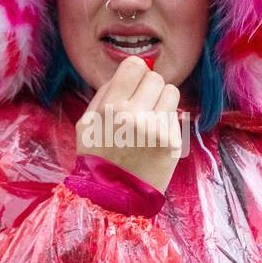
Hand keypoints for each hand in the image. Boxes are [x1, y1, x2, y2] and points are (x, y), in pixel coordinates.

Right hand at [76, 55, 182, 193]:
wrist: (114, 197)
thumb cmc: (98, 157)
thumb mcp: (87, 123)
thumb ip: (106, 92)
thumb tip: (131, 70)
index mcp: (111, 108)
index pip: (135, 65)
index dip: (135, 72)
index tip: (133, 83)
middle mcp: (136, 116)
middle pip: (155, 78)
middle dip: (148, 89)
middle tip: (140, 107)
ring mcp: (156, 130)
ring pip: (171, 92)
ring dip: (161, 102)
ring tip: (149, 120)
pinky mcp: (172, 143)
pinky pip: (175, 116)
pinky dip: (166, 123)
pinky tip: (153, 138)